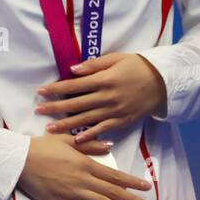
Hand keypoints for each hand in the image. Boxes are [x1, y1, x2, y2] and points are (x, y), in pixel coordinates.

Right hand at [16, 134, 152, 199]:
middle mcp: (82, 180)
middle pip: (112, 192)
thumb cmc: (40, 147)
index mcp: (84, 164)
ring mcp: (72, 193)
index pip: (113, 175)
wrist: (18, 160)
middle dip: (132, 199)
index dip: (131, 182)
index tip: (146, 187)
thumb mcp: (65, 140)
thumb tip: (109, 145)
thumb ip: (89, 144)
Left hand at [36, 52, 167, 142]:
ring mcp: (114, 111)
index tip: (40, 92)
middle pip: (76, 104)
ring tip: (49, 129)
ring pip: (86, 119)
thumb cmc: (136, 67)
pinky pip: (103, 129)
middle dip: (55, 108)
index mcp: (104, 80)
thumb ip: (93, 65)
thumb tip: (72, 69)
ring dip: (66, 125)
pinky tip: (77, 140)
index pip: (74, 85)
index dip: (56, 89)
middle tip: (37, 111)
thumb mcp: (115, 59)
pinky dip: (90, 135)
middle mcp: (107, 97)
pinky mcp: (122, 120)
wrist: (162, 83)